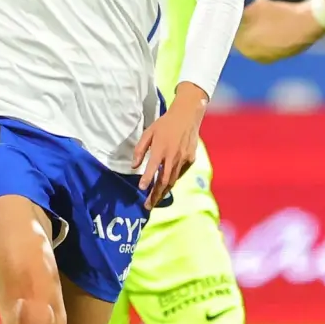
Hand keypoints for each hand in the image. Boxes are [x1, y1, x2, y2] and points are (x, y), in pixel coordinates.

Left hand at [133, 86, 205, 208]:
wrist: (187, 116)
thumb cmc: (164, 124)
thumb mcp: (148, 133)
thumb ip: (139, 150)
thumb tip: (133, 167)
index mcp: (160, 149)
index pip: (152, 168)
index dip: (147, 179)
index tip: (141, 189)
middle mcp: (172, 157)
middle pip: (164, 181)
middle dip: (155, 195)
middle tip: (147, 206)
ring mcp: (183, 159)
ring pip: (173, 180)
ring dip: (163, 192)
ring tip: (155, 201)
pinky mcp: (190, 160)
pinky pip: (180, 173)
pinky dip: (172, 181)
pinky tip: (166, 186)